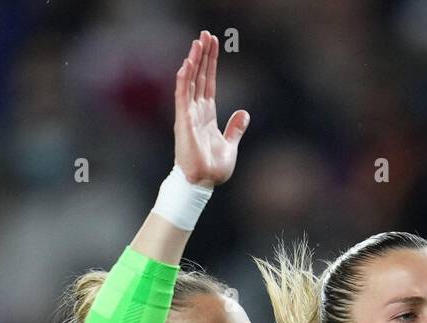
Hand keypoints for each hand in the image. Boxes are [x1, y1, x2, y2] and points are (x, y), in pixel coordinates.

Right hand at [173, 30, 247, 186]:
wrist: (203, 183)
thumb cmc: (212, 169)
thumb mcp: (230, 145)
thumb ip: (235, 128)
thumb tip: (244, 112)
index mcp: (207, 115)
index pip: (209, 83)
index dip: (211, 64)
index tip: (212, 45)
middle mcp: (196, 111)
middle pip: (200, 77)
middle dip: (202, 56)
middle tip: (204, 35)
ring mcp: (188, 115)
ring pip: (190, 82)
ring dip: (193, 62)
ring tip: (197, 43)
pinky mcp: (184, 122)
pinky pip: (182, 97)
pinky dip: (184, 80)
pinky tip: (186, 65)